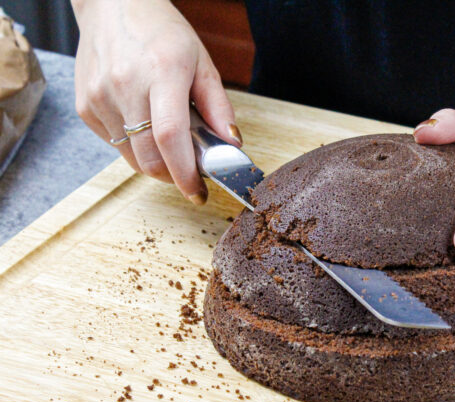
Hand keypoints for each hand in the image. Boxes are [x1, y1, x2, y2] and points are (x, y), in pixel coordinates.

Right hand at [71, 0, 241, 203]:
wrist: (113, 6)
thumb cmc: (162, 33)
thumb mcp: (202, 62)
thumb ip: (218, 106)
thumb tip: (232, 145)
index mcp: (162, 72)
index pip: (170, 136)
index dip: (185, 173)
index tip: (198, 192)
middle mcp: (125, 85)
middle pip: (149, 157)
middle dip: (174, 177)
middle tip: (190, 176)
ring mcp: (99, 97)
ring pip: (132, 157)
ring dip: (156, 164)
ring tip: (170, 146)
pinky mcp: (86, 106)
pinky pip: (116, 144)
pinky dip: (135, 147)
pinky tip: (144, 123)